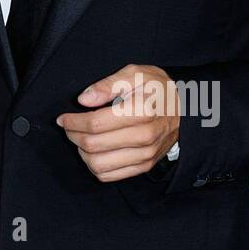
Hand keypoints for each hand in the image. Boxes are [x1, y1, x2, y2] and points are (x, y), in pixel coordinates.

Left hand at [55, 64, 179, 181]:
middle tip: (69, 126)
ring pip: (98, 164)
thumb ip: (108, 84)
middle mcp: (144, 137)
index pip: (96, 123)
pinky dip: (93, 166)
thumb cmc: (157, 88)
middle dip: (73, 135)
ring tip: (80, 138)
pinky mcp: (144, 166)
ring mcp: (145, 155)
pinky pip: (109, 176)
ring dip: (81, 152)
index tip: (63, 118)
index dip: (73, 122)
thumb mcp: (135, 74)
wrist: (185, 110)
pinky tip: (92, 151)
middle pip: (94, 145)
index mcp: (142, 111)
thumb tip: (84, 99)